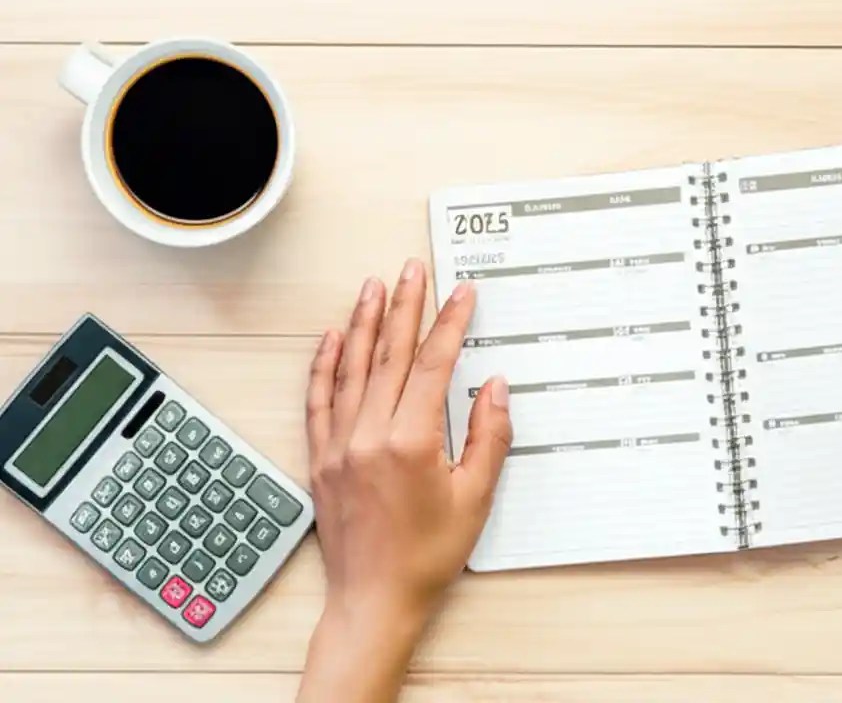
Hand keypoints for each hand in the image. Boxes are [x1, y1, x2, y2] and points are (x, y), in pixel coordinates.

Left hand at [297, 260, 510, 702]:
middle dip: (404, 308)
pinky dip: (325, 365)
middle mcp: (368, 436)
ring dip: (364, 324)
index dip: (448, 325)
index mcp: (410, 443)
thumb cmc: (427, 557)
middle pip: (389, 356)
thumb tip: (493, 387)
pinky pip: (319, 400)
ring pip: (351, 369)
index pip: (431, 366)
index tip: (460, 295)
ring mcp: (339, 445)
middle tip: (413, 271)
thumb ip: (488, 437)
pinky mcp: (321, 459)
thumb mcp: (474, 499)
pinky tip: (332, 339)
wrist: (374, 600)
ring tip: (374, 287)